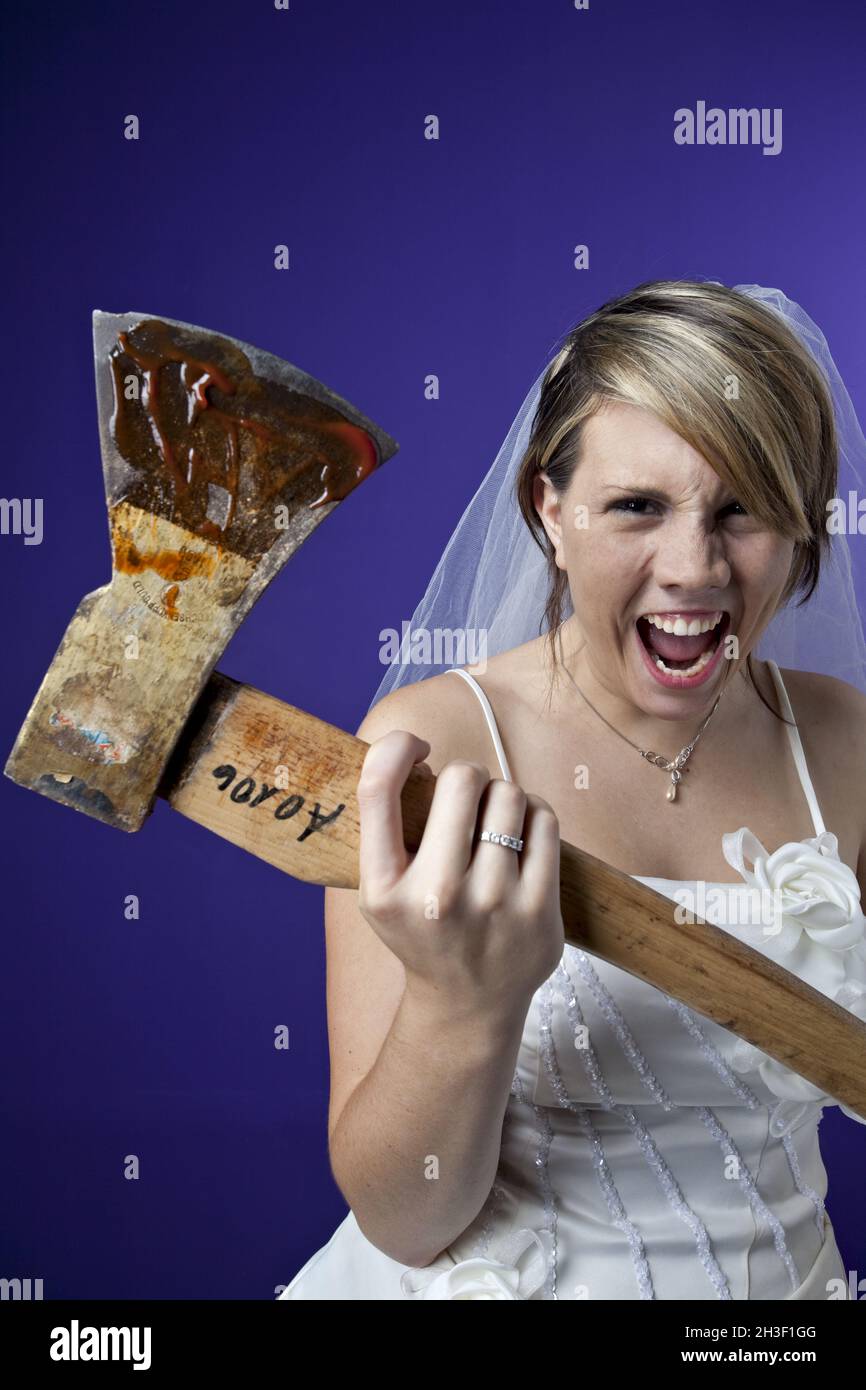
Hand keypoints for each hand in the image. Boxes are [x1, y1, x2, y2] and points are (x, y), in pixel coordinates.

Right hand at [356, 730, 564, 1018]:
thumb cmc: (421, 930)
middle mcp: (436, 897)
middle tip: (464, 800)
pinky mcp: (539, 909)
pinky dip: (532, 814)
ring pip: (509, 794)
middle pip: (462, 778)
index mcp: (382, 889)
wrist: (467, 1004)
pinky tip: (521, 835)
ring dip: (501, 796)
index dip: (396, 747)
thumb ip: (386, 828)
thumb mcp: (380, 890)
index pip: (378, 788)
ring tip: (493, 823)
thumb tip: (413, 750)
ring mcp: (493, 905)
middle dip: (464, 777)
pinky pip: (544, 819)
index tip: (416, 747)